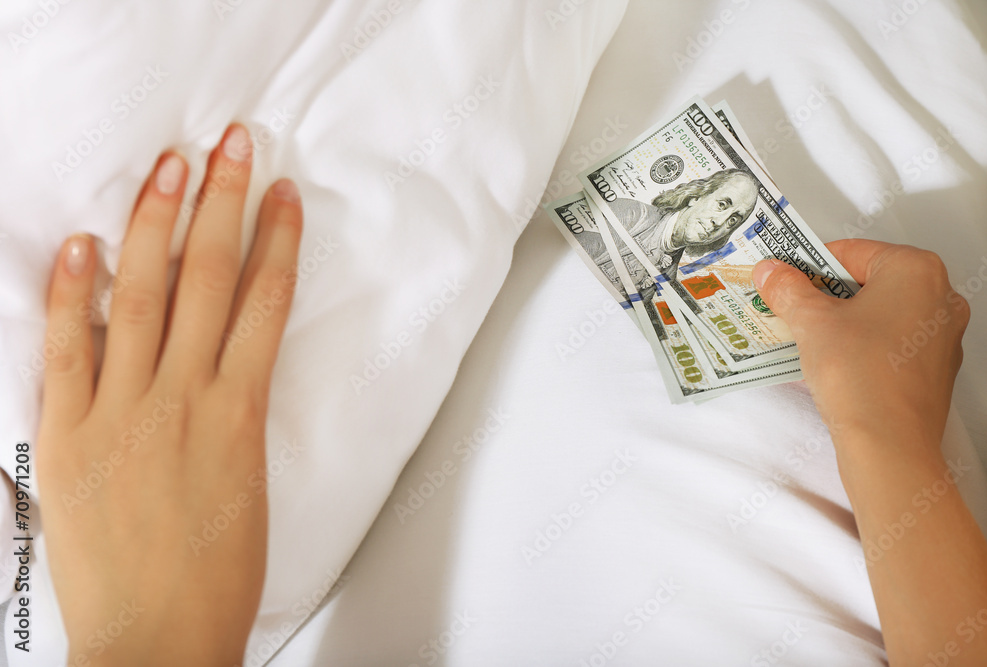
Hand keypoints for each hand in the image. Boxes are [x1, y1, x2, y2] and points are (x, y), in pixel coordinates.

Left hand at [36, 125, 302, 664]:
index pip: (264, 303)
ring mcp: (122, 411)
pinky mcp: (67, 434)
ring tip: (168, 168)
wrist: (157, 642)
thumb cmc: (217, 577)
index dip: (276, 240)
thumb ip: (234, 414)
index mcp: (239, 413)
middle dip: (223, 203)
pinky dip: (73, 293)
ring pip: (144, 296)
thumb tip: (225, 364)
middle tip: (231, 146)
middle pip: (209, 279)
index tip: (281, 193)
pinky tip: (81, 244)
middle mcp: (183, 398)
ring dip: (156, 224)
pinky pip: (68, 349)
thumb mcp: (250, 484)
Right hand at [752, 239, 969, 456]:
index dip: (808, 263)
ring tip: (805, 334)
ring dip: (842, 319)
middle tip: (789, 304)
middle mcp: (940, 296)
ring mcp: (941, 334)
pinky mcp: (934, 368)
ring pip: (880, 312)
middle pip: (867, 280)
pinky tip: (833, 360)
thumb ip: (788, 289)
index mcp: (916, 270)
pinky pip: (890, 341)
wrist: (889, 444)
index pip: (850, 252)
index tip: (782, 277)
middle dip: (825, 292)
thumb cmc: (861, 375)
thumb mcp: (811, 322)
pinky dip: (861, 343)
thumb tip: (771, 271)